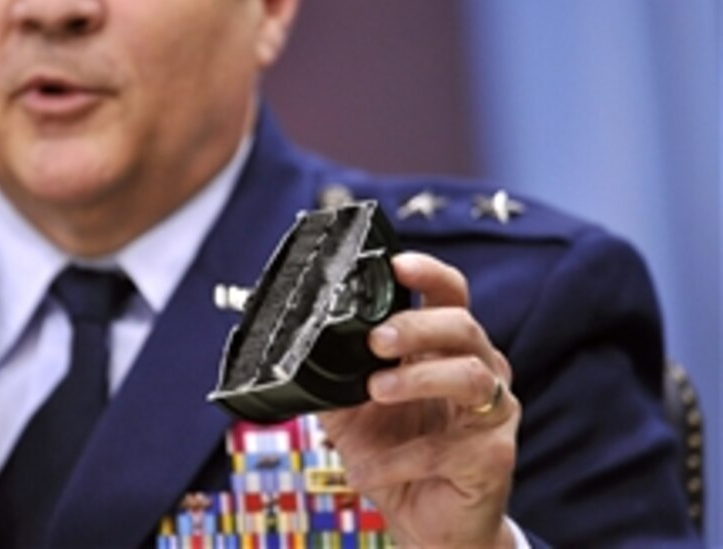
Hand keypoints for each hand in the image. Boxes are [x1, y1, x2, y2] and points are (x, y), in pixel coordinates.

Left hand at [319, 252, 519, 547]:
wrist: (425, 523)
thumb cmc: (396, 456)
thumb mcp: (350, 412)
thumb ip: (333, 377)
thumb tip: (294, 349)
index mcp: (445, 349)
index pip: (450, 295)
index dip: (428, 273)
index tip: (396, 265)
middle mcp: (478, 371)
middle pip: (463, 326)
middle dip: (416, 327)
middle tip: (376, 342)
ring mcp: (492, 413)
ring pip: (471, 377)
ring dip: (417, 380)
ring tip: (376, 391)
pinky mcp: (493, 457)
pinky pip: (449, 447)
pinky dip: (400, 457)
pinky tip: (366, 469)